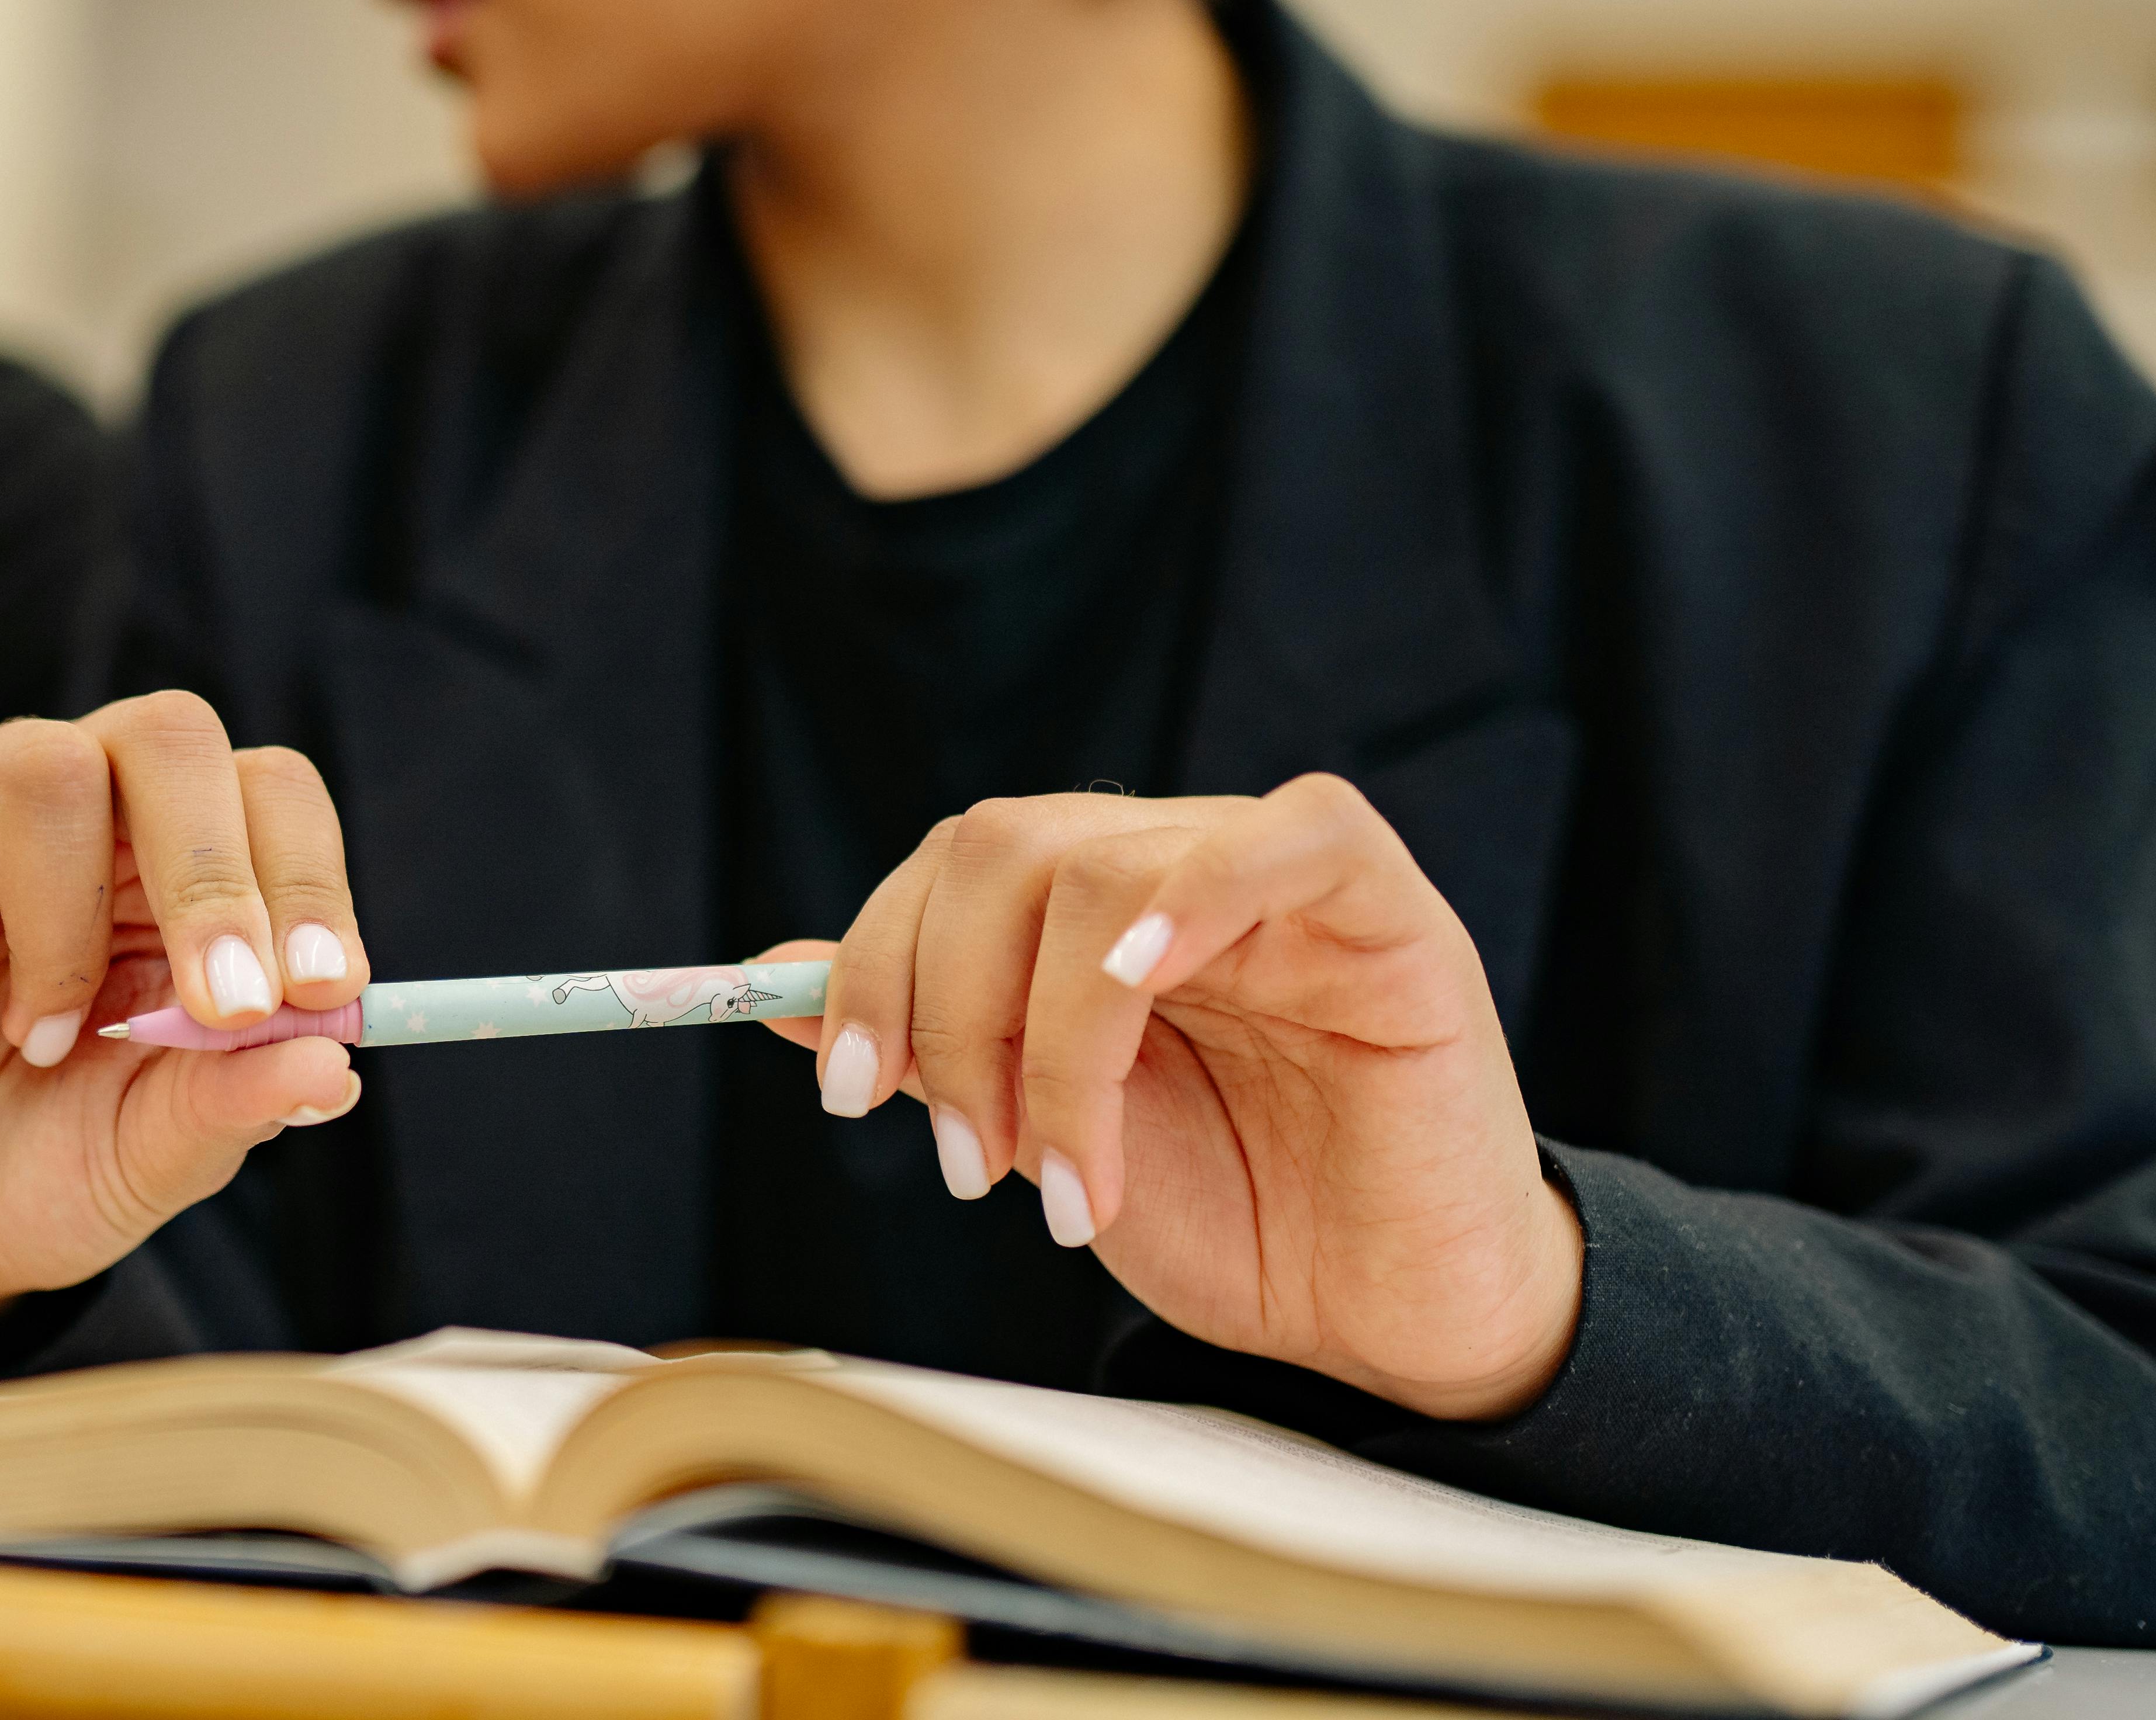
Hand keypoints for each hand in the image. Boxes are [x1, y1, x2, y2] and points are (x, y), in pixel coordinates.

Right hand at [0, 693, 368, 1380]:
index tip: (325, 991)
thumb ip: (232, 1103)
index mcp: (175, 858)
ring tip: (44, 1038)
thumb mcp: (150, 1153)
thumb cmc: (42, 1162)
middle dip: (213, 874)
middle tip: (225, 1006)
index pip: (268, 792)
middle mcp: (78, 803)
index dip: (307, 878)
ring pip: (48, 768)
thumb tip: (335, 1068)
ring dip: (65, 927)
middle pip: (169, 734)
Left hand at [783, 776, 1581, 1420]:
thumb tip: (768, 978)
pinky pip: (1293, 836)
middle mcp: (1173, 870)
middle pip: (1001, 847)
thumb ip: (928, 1046)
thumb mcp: (1041, 1133)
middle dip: (944, 1007)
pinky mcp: (1387, 913)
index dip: (875, 965)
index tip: (845, 1090)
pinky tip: (1134, 988)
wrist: (1383, 1319)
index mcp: (1091, 910)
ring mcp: (1280, 880)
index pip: (949, 866)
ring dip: (1050, 1037)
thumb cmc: (1233, 1218)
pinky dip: (1188, 895)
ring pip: (1102, 864)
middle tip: (964, 1160)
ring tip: (1072, 1185)